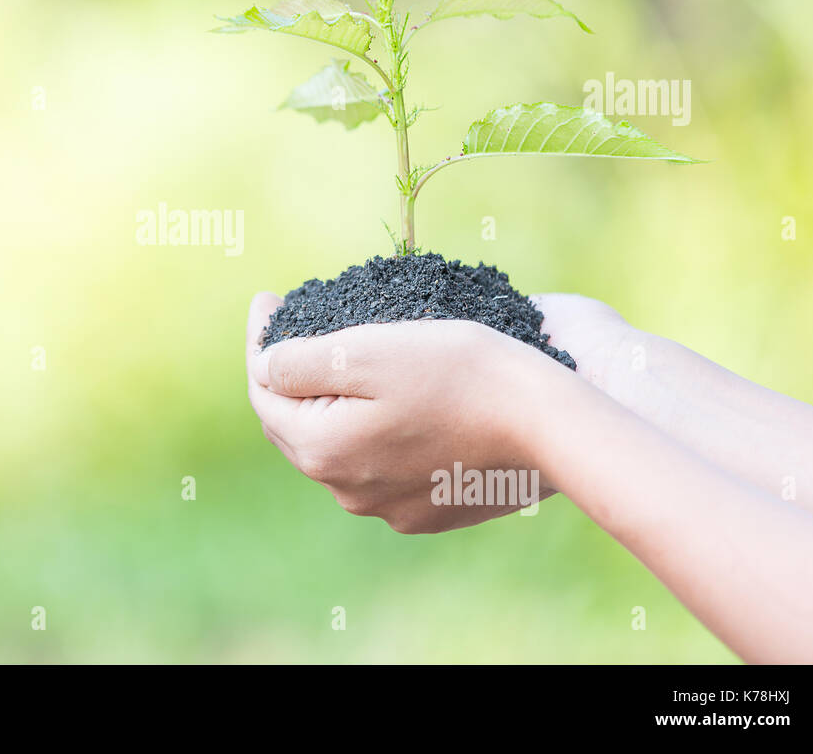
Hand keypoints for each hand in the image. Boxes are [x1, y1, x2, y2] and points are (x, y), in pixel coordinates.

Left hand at [245, 292, 565, 533]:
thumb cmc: (461, 374)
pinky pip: (382, 466)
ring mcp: (389, 507)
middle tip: (291, 328)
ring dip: (331, 406)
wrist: (551, 423)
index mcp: (323, 450)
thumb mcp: (368, 351)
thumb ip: (299, 362)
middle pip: (296, 425)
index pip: (265, 393)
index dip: (260, 342)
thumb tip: (262, 364)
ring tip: (342, 361)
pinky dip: (376, 431)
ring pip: (339, 448)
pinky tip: (393, 402)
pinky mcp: (428, 511)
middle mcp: (347, 492)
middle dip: (289, 378)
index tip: (267, 301)